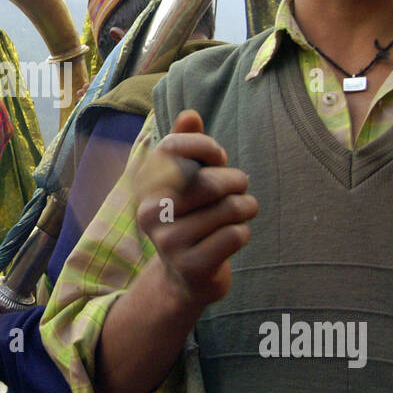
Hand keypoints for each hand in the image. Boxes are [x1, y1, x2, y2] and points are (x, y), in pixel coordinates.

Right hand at [133, 109, 256, 307]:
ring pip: (229, 209)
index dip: (206, 146)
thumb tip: (190, 115)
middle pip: (210, 181)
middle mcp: (150, 213)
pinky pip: (235, 235)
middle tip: (240, 188)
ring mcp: (168, 242)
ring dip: (246, 207)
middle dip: (237, 181)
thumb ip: (187, 145)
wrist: (185, 277)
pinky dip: (244, 232)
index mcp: (145, 186)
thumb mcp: (187, 180)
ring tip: (242, 211)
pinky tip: (234, 237)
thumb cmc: (192, 216)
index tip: (218, 156)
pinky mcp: (191, 266)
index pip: (174, 148)